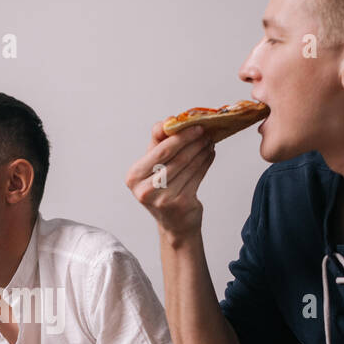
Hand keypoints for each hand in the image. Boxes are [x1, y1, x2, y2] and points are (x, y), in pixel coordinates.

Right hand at [125, 121, 216, 238]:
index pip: (160, 150)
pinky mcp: (180, 204)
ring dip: (202, 151)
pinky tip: (209, 155)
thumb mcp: (153, 166)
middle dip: (193, 142)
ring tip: (208, 142)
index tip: (195, 126)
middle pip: (175, 158)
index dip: (180, 136)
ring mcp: (163, 199)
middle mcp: (145, 189)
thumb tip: (167, 121)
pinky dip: (205, 163)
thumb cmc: (162, 190)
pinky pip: (197, 177)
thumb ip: (158, 142)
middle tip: (206, 132)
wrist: (174, 223)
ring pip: (188, 166)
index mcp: (134, 176)